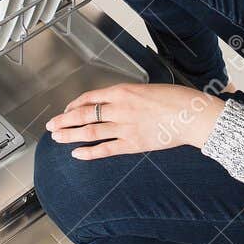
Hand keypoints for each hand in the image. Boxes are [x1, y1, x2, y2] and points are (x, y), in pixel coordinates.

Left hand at [46, 82, 226, 159]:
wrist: (192, 115)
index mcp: (122, 91)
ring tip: (57, 138)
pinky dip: (89, 152)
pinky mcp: (132, 144)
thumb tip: (114, 104)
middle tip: (51, 125)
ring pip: (89, 131)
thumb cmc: (176, 99)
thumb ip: (128, 97)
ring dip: (70, 135)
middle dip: (64, 120)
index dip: (74, 104)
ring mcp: (124, 127)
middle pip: (84, 114)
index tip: (67, 109)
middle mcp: (119, 108)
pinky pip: (105, 149)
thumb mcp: (147, 89)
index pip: (90, 97)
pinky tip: (77, 154)